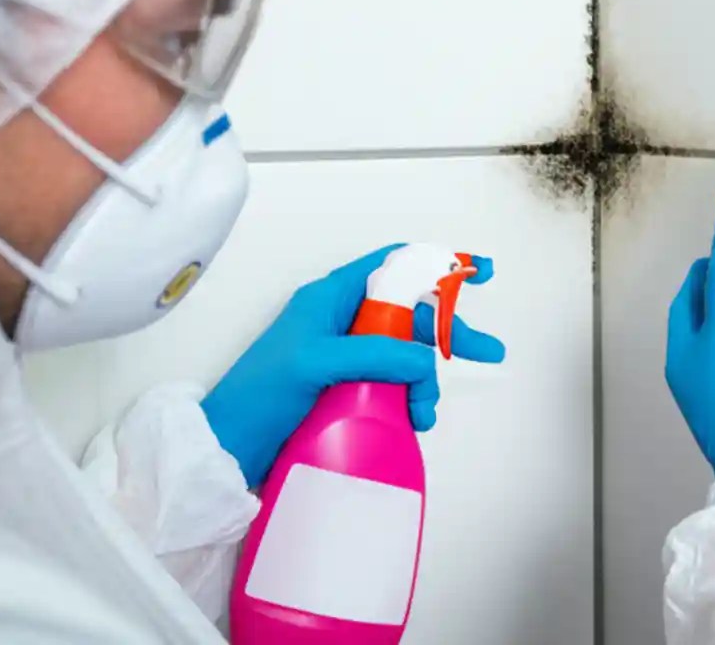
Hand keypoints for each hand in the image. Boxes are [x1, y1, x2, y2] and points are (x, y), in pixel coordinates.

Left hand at [202, 245, 504, 487]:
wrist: (228, 449)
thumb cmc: (259, 395)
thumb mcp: (315, 363)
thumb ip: (374, 354)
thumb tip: (426, 360)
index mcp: (331, 298)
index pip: (394, 266)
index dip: (438, 264)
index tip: (478, 272)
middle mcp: (342, 322)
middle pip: (410, 314)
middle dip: (447, 334)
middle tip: (486, 353)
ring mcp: (346, 358)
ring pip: (406, 356)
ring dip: (425, 380)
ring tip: (423, 413)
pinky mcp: (348, 390)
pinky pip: (394, 385)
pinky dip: (411, 399)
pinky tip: (413, 419)